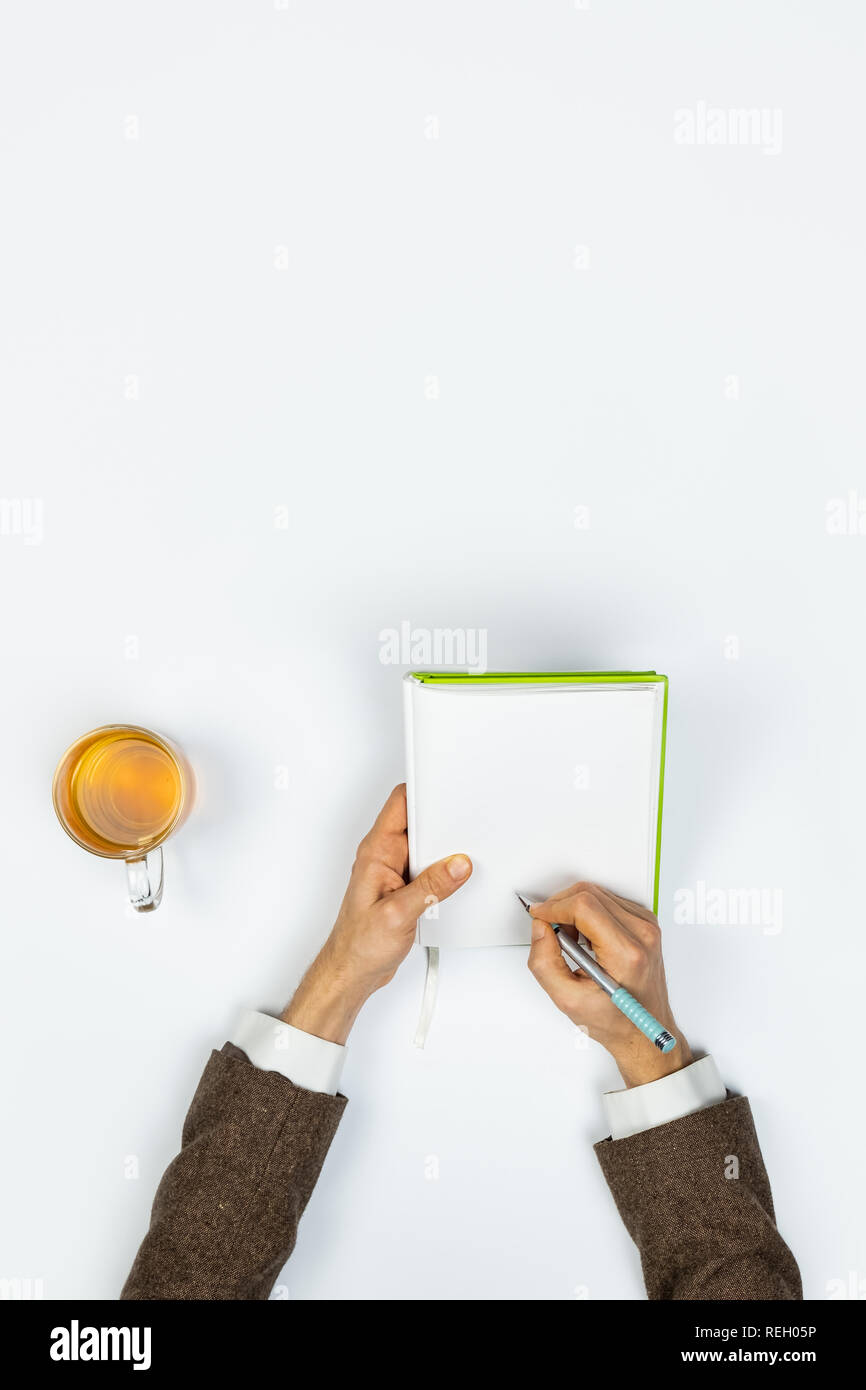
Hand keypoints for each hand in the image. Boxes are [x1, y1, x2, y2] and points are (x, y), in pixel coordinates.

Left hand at [282, 784, 471, 1044]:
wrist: (353, 971)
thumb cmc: (360, 944)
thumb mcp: (400, 914)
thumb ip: (432, 887)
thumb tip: (458, 864)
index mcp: (376, 852)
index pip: (401, 802)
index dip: (425, 789)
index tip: (448, 786)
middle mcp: (384, 856)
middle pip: (418, 819)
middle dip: (443, 820)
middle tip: (465, 827)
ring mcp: (394, 869)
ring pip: (426, 844)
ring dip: (444, 849)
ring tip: (462, 859)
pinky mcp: (404, 885)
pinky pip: (428, 866)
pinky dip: (443, 869)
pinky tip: (453, 880)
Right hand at [528, 883, 691, 1086]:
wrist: (643, 1033)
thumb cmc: (614, 1021)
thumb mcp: (567, 1000)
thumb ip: (544, 962)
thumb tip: (540, 928)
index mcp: (626, 953)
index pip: (584, 906)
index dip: (554, 907)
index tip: (538, 916)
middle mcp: (642, 934)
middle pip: (590, 894)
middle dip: (561, 907)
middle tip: (551, 932)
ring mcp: (647, 926)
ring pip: (598, 895)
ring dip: (574, 911)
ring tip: (572, 943)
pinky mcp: (646, 923)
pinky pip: (609, 902)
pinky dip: (589, 914)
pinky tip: (587, 939)